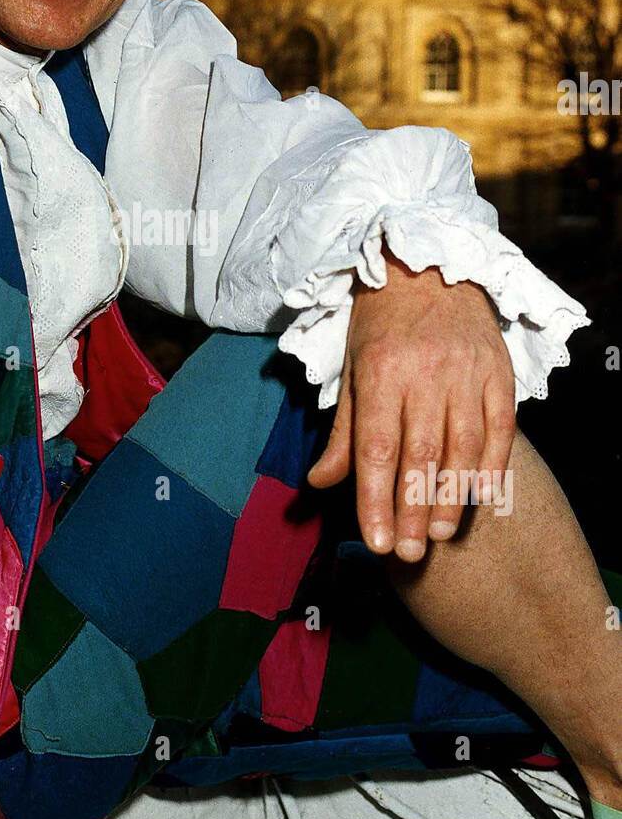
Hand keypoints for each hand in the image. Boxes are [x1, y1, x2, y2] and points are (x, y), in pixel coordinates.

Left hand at [306, 249, 515, 561]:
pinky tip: (482, 497)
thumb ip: (342, 432)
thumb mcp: (352, 370)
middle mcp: (423, 373)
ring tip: (442, 533)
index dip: (375, 500)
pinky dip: (493, 465)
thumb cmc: (380, 324)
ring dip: (453, 496)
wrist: (426, 265)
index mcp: (379, 373)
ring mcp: (465, 372)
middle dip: (414, 510)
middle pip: (419, 455)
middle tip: (411, 553)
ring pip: (463, 446)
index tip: (378, 543)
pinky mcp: (498, 371)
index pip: (376, 449)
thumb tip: (319, 484)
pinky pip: (500, 427)